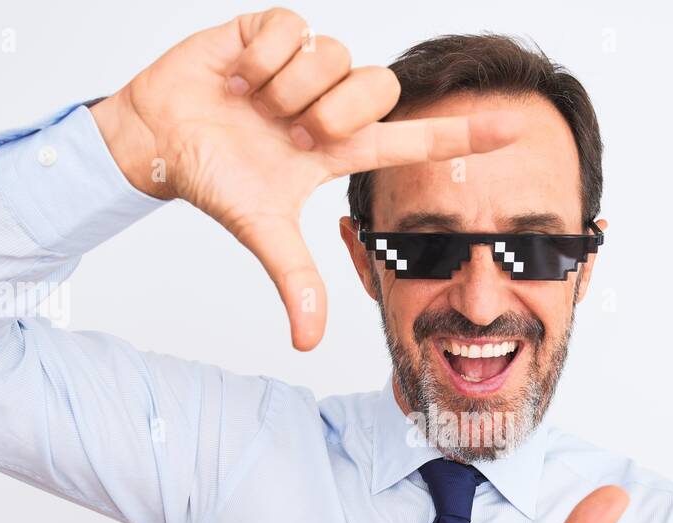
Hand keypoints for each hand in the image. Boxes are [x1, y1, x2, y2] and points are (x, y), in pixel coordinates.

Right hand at [89, 8, 523, 349]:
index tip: (517, 128)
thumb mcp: (261, 229)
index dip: (464, 136)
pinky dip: (263, 58)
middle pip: (380, 89)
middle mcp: (333, 103)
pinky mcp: (274, 29)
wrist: (156, 138)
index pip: (416, 140)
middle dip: (334, 114)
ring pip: (336, 57)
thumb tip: (309, 341)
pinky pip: (295, 29)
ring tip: (257, 105)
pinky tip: (241, 75)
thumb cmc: (213, 179)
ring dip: (289, 88)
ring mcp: (307, 65)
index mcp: (341, 149)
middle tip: (290, 133)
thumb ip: (294, 279)